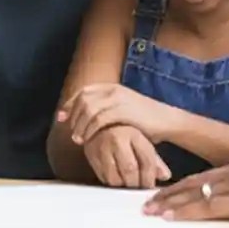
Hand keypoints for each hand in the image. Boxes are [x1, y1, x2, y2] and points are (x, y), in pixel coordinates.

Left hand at [57, 83, 175, 144]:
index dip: (70, 104)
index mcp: (112, 87)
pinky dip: (90, 130)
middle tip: (70, 131)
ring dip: (80, 126)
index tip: (61, 117)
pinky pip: (99, 120)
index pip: (83, 92)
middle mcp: (113, 90)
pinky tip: (88, 140)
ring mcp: (118, 100)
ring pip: (88, 110)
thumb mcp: (124, 108)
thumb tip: (87, 118)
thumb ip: (106, 109)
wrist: (167, 120)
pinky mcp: (123, 111)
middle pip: (83, 100)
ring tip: (77, 139)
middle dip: (73, 116)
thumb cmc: (145, 119)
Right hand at [82, 125, 169, 188]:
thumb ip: (154, 159)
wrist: (97, 121)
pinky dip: (111, 182)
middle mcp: (117, 139)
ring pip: (114, 177)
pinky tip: (116, 178)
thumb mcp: (141, 140)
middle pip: (130, 170)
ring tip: (127, 184)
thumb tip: (166, 176)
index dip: (149, 177)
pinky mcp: (90, 155)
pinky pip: (102, 177)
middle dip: (136, 183)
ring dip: (123, 185)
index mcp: (134, 133)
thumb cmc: (124, 132)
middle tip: (138, 188)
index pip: (146, 160)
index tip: (149, 185)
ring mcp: (101, 147)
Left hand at [142, 158, 228, 222]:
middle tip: (146, 203)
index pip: (203, 177)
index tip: (165, 194)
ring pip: (195, 194)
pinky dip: (188, 211)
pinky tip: (173, 216)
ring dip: (171, 204)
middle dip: (168, 194)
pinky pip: (208, 206)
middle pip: (192, 183)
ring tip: (151, 211)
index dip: (182, 186)